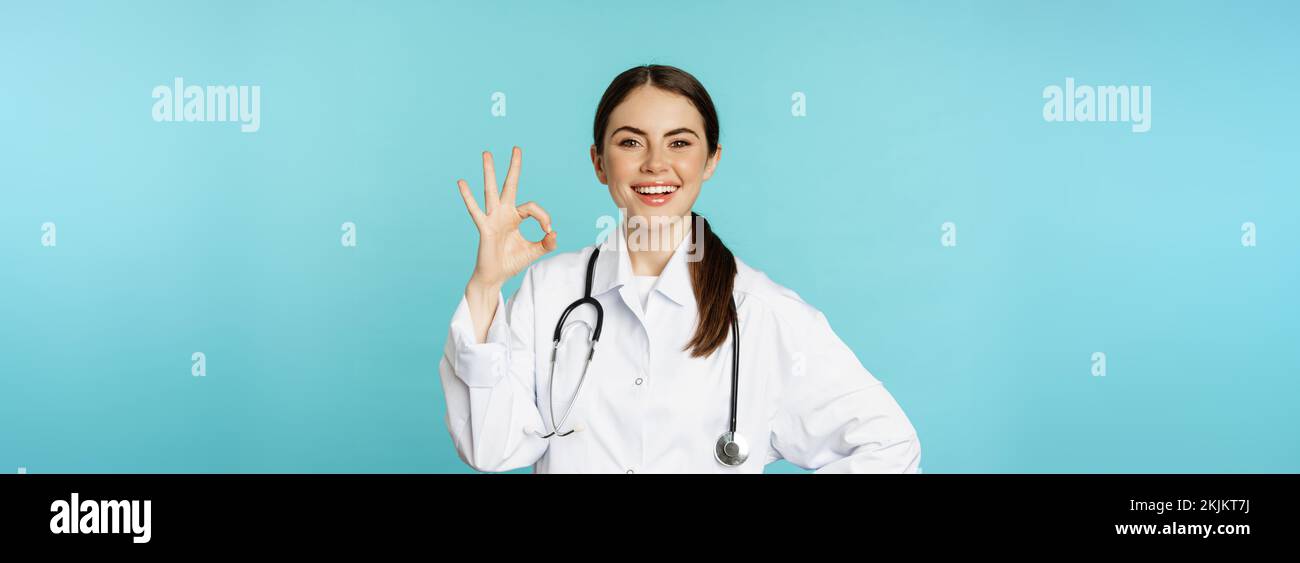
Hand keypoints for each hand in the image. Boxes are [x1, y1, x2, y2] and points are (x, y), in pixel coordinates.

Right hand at [457, 146, 557, 290]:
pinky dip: (468, 197)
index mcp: (515, 217)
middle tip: (517, 148)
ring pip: (491, 191)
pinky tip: (462, 182)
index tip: (548, 231)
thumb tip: (554, 233)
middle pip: (509, 185)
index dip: (543, 217)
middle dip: (514, 168)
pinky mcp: (484, 228)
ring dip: (490, 172)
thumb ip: (546, 243)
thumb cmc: (511, 262)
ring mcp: (492, 218)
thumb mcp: (534, 251)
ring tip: (487, 153)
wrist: (496, 277)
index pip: (532, 208)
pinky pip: (475, 211)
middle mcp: (503, 213)